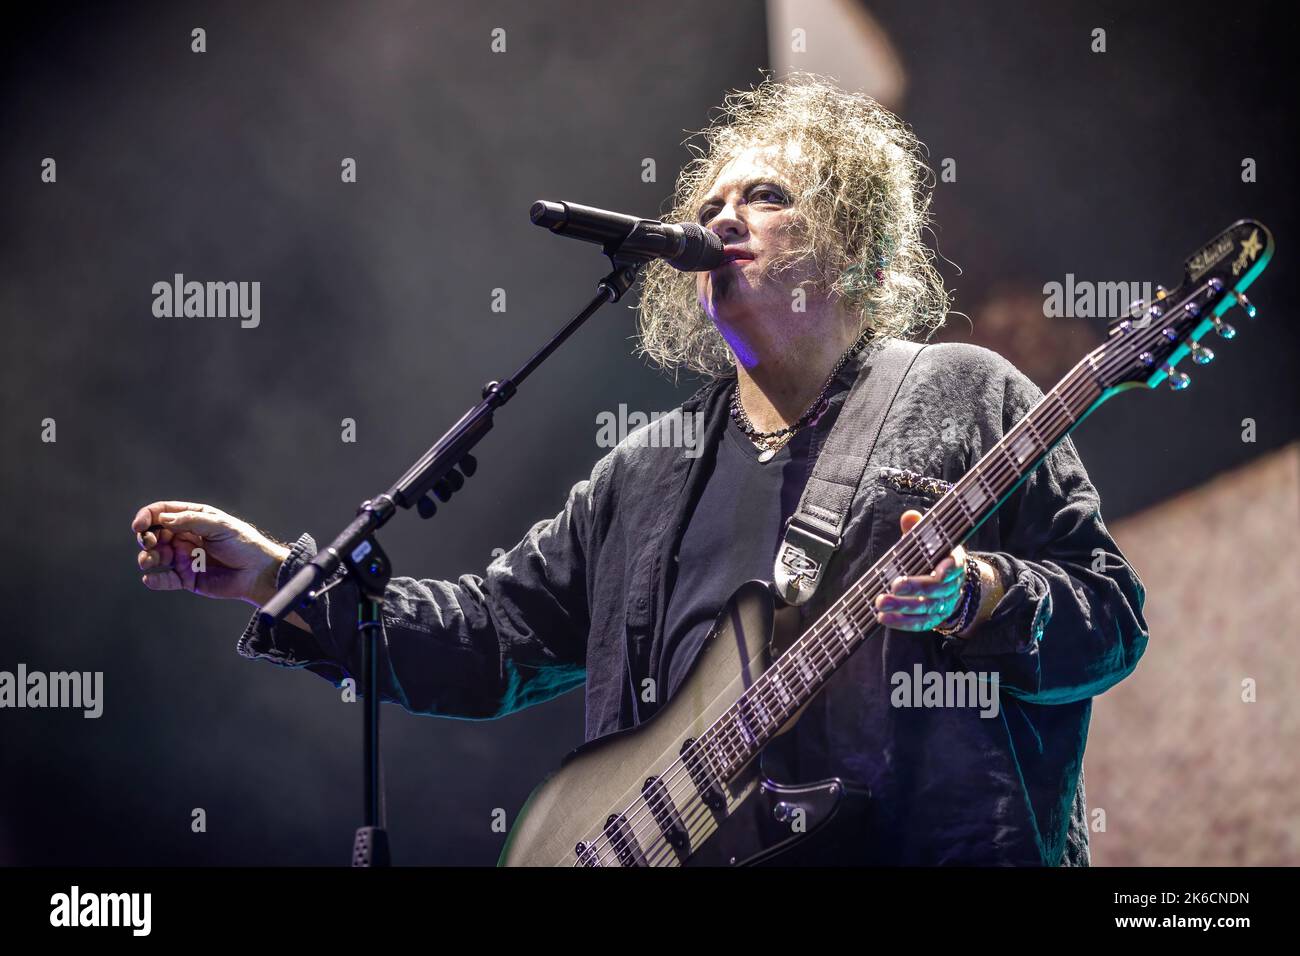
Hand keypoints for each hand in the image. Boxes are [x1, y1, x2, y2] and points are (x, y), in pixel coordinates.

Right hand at [131, 500, 289, 604]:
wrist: (259, 573)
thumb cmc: (244, 545)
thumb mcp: (220, 526)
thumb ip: (191, 521)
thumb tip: (163, 519)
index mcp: (194, 519)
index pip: (162, 512)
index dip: (147, 516)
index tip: (139, 525)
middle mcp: (185, 537)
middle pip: (154, 534)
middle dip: (146, 537)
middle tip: (149, 543)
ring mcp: (185, 558)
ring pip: (155, 556)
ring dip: (146, 558)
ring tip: (148, 561)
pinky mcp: (187, 578)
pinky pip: (165, 580)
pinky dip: (154, 580)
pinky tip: (150, 579)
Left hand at [873, 509, 968, 632]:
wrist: (948, 579)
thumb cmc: (933, 555)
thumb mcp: (928, 540)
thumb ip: (919, 530)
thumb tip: (909, 517)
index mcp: (954, 561)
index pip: (955, 566)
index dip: (949, 570)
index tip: (938, 572)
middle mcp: (952, 585)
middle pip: (937, 589)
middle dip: (916, 588)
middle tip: (893, 586)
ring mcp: (944, 603)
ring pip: (927, 607)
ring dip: (903, 607)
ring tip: (881, 603)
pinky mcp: (934, 617)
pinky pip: (920, 623)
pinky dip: (902, 622)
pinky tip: (884, 618)